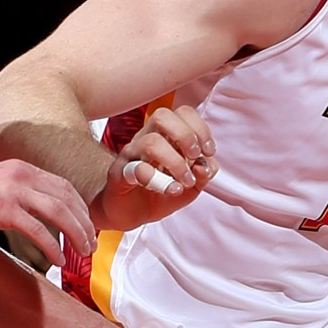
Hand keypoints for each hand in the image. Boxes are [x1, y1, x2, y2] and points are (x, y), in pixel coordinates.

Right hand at [0, 159, 94, 268]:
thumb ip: (16, 190)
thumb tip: (35, 208)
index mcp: (20, 167)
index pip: (63, 186)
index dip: (80, 208)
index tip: (87, 227)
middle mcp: (20, 175)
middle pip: (67, 199)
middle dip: (84, 224)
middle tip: (91, 245)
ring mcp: (11, 191)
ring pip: (59, 213)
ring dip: (76, 235)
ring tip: (83, 254)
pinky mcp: (1, 210)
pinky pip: (38, 230)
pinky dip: (53, 247)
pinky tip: (58, 261)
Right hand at [97, 106, 217, 229]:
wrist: (128, 214)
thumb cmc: (157, 194)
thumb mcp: (189, 187)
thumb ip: (203, 175)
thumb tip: (205, 166)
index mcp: (164, 136)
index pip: (182, 113)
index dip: (200, 128)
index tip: (209, 151)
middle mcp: (146, 139)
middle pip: (162, 116)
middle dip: (186, 136)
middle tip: (194, 158)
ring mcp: (131, 154)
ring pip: (151, 141)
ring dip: (175, 162)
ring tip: (184, 181)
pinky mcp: (119, 174)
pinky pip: (135, 168)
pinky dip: (156, 180)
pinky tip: (169, 189)